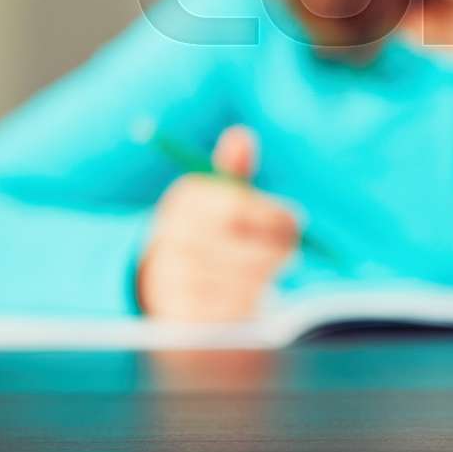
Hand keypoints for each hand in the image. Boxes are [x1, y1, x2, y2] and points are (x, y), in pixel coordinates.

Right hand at [136, 126, 298, 321]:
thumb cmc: (205, 232)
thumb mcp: (213, 197)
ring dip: (263, 279)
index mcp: (187, 202)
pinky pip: (228, 312)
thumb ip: (231, 171)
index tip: (294, 223)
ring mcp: (174, 278)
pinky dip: (247, 307)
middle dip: (275, 251)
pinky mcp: (180, 315)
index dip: (277, 217)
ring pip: (243, 280)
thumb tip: (241, 135)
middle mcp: (174, 237)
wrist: (158, 284)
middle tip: (287, 254)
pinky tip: (251, 300)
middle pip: (246, 244)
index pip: (241, 207)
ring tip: (267, 276)